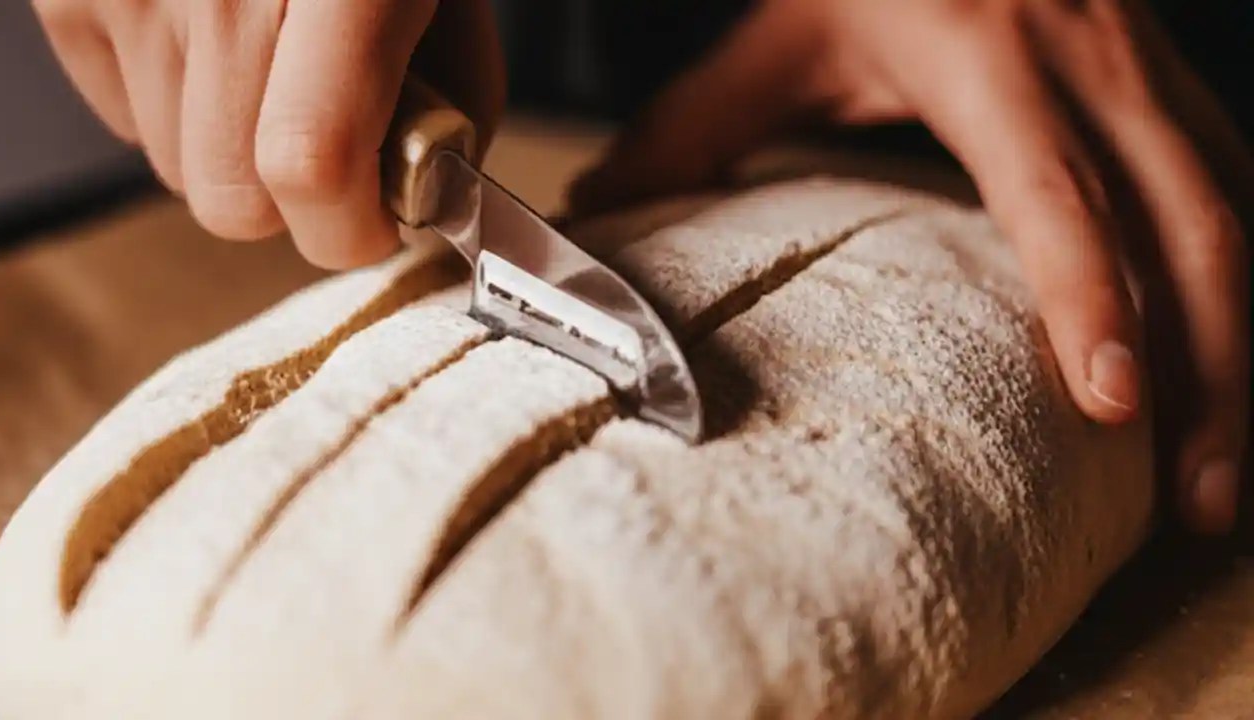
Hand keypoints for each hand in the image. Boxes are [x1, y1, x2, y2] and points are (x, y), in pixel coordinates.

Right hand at [33, 0, 505, 268]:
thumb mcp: (452, 3)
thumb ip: (450, 106)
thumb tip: (415, 199)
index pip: (310, 162)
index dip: (347, 227)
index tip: (372, 224)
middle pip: (230, 199)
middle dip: (290, 204)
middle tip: (326, 146)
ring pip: (176, 170)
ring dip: (231, 154)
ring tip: (268, 71)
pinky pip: (124, 119)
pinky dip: (175, 109)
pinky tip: (214, 48)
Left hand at [573, 0, 1250, 534]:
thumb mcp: (782, 34)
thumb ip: (695, 127)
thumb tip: (600, 210)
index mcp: (988, 57)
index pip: (1054, 195)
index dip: (1091, 297)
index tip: (1112, 404)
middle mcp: (1091, 63)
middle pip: (1186, 227)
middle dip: (1210, 370)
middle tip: (1194, 501)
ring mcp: (1147, 69)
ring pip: (1228, 220)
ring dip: (1239, 351)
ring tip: (1217, 476)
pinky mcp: (1170, 81)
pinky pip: (1229, 189)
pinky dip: (1235, 290)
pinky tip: (1228, 369)